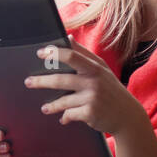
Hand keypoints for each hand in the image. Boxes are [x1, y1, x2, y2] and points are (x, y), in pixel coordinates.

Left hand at [23, 36, 146, 137]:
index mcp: (95, 68)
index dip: (54, 53)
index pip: (72, 55)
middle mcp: (94, 81)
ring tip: (45, 108)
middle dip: (41, 81)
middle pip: (61, 79)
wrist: (128, 116)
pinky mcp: (90, 113)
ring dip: (51, 106)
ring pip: (63, 101)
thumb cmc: (111, 90)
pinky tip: (63, 119)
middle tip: (28, 82)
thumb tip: (67, 37)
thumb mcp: (101, 69)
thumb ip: (84, 54)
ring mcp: (92, 97)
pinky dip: (65, 117)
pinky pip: (70, 114)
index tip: (40, 53)